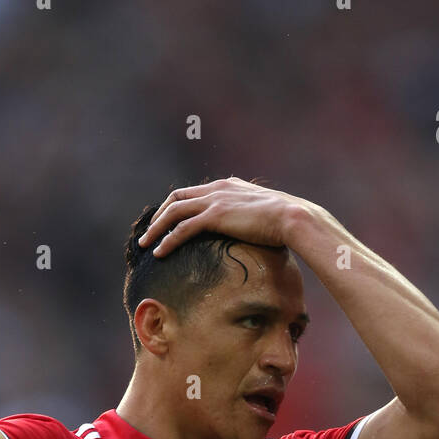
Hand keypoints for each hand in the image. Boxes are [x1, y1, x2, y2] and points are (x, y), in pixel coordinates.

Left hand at [136, 176, 307, 258]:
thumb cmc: (285, 222)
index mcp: (228, 186)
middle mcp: (217, 189)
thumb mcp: (264, 215)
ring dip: (156, 228)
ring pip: (174, 212)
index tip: (167, 222)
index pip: (194, 192)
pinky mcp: (215, 216)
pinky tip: (159, 252)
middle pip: (177, 198)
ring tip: (146, 245)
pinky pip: (182, 228)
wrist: (293, 217)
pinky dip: (167, 240)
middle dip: (160, 215)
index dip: (176, 207)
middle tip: (150, 233)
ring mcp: (215, 200)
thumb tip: (253, 231)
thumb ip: (251, 217)